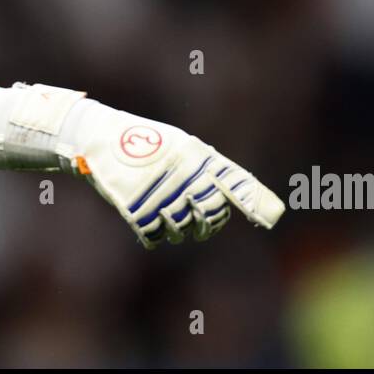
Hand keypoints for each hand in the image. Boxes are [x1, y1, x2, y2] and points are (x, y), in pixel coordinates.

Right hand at [54, 97, 284, 249]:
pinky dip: (152, 233)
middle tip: (200, 222)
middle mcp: (184, 174)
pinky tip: (145, 217)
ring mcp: (160, 191)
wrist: (98, 137)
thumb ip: (204, 172)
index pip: (234, 181)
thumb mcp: (178, 147)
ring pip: (183, 230)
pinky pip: (155, 236)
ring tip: (164, 210)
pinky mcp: (137, 207)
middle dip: (207, 224)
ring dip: (176, 228)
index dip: (255, 200)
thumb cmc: (144, 142)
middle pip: (211, 216)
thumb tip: (227, 204)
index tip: (275, 217)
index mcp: (197, 155)